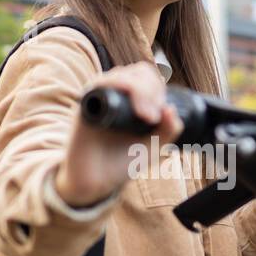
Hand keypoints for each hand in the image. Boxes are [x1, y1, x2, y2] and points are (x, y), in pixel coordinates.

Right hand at [55, 61, 182, 206]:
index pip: (147, 76)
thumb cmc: (121, 162)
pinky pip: (99, 85)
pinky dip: (118, 88)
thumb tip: (170, 108)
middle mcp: (113, 94)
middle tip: (153, 118)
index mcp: (129, 99)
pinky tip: (132, 110)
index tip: (161, 114)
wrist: (97, 184)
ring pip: (121, 75)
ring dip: (140, 90)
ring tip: (147, 117)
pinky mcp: (85, 107)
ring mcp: (98, 98)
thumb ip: (168, 130)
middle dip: (152, 90)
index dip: (158, 88)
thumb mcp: (154, 146)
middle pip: (138, 71)